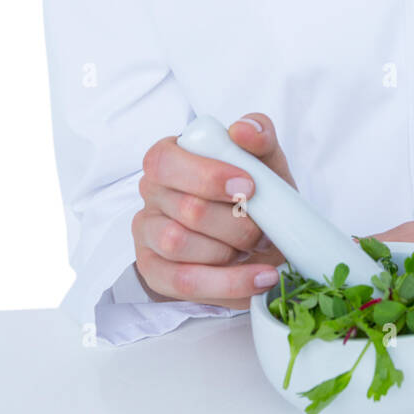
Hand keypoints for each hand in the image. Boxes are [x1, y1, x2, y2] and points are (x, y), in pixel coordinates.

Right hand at [131, 113, 297, 307]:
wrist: (263, 235)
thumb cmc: (256, 191)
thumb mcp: (265, 159)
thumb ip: (259, 134)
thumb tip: (241, 131)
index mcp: (168, 156)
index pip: (167, 161)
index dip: (207, 176)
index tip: (249, 186)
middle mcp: (151, 192)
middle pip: (185, 208)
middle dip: (235, 222)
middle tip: (262, 226)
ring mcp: (148, 234)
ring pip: (179, 244)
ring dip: (229, 250)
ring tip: (255, 247)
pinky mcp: (155, 272)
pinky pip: (184, 282)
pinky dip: (229, 283)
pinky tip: (259, 278)